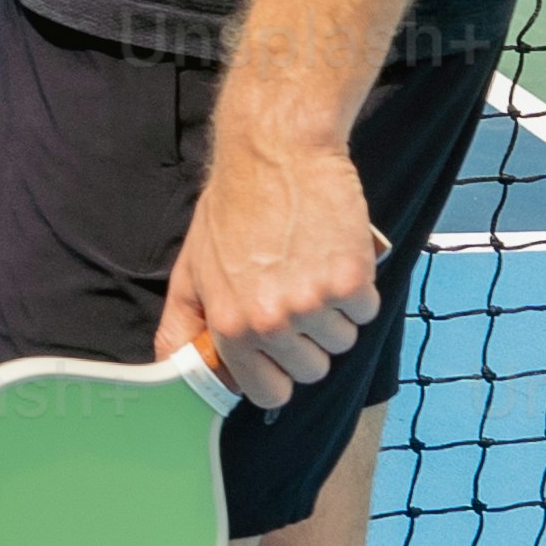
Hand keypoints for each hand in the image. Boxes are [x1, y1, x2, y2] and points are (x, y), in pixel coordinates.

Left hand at [158, 122, 389, 402]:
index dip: (278, 373)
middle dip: (309, 340)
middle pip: (312, 371)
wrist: (275, 151)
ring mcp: (314, 304)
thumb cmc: (232, 208)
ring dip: (335, 313)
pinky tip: (335, 255)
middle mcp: (271, 323)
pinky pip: (367, 311)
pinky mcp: (351, 280)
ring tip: (313, 268)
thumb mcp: (191, 270)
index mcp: (231, 326)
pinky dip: (359, 289)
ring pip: (343, 341)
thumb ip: (183, 325)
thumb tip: (178, 368)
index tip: (280, 349)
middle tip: (297, 293)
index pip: (269, 394)